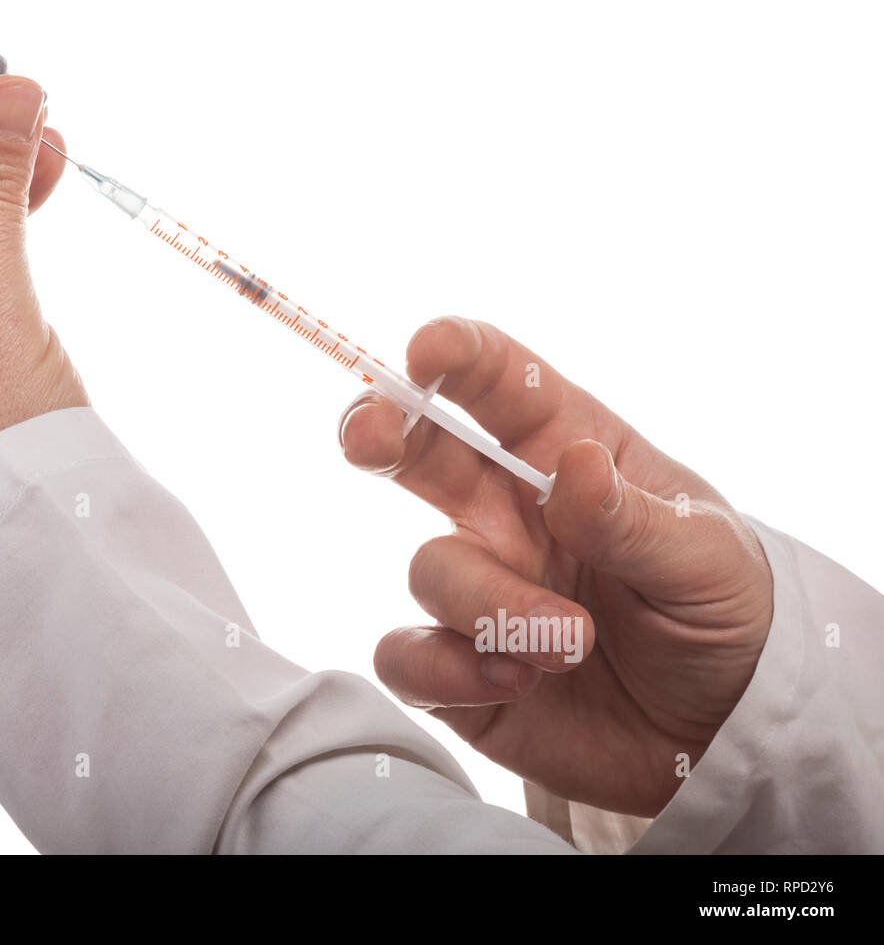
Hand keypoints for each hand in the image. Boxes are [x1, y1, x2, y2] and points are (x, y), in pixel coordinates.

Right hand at [339, 317, 772, 815]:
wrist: (714, 733)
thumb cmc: (718, 616)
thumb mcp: (709, 561)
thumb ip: (634, 521)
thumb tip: (576, 468)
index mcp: (566, 453)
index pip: (499, 382)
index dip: (455, 354)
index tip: (427, 353)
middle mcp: (505, 510)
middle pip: (415, 448)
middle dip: (377, 429)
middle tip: (368, 440)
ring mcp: (477, 584)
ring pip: (431, 570)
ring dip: (492, 607)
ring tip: (573, 643)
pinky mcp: (455, 664)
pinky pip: (406, 657)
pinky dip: (447, 671)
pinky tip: (512, 683)